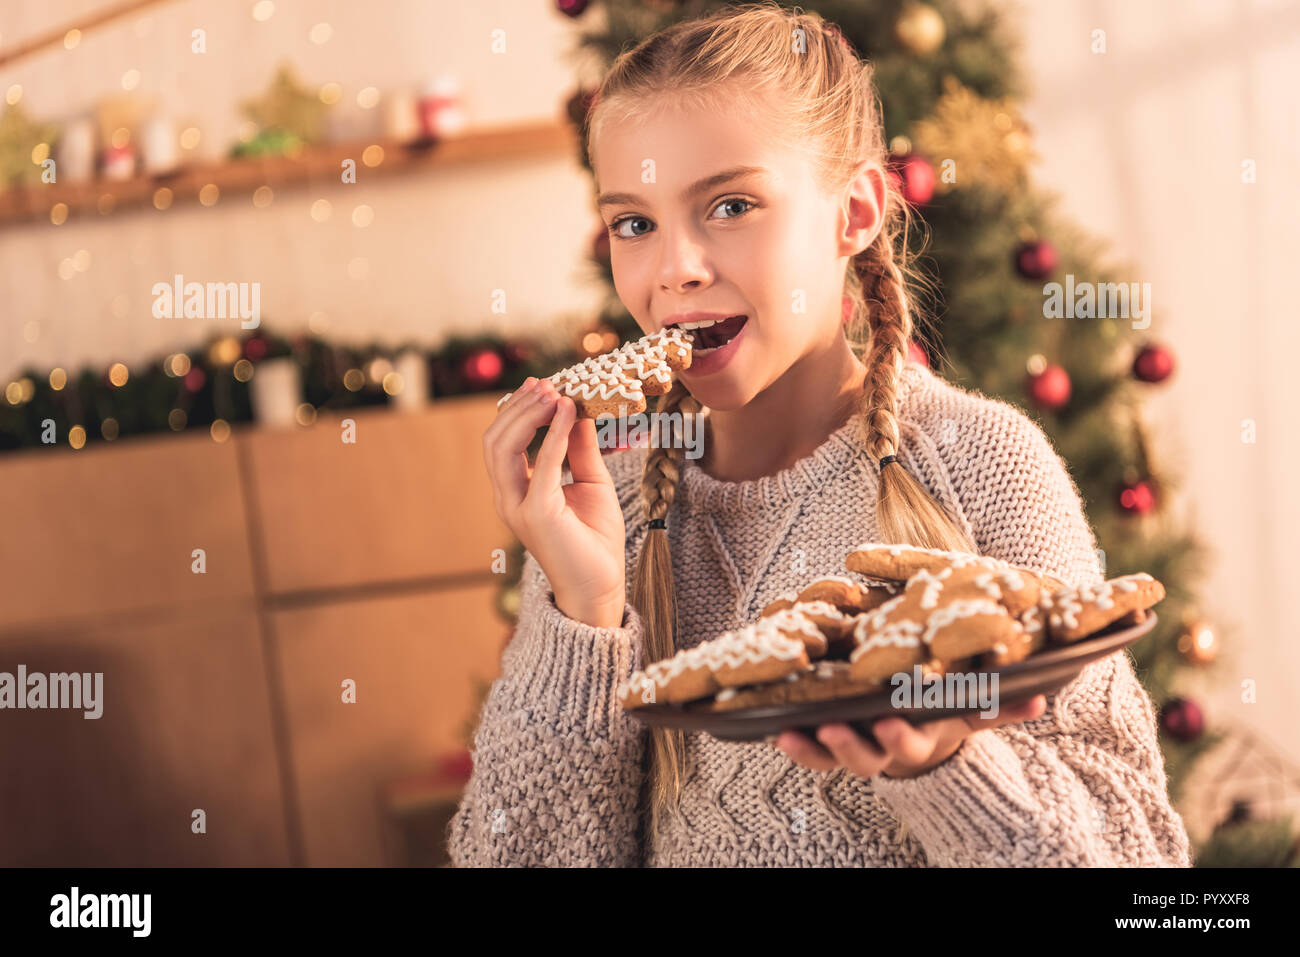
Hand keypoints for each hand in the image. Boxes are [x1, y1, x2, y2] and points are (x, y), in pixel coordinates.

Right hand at [483, 377, 626, 627]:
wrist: (600, 586)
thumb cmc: (595, 541)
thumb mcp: (590, 482)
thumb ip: (580, 449)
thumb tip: (578, 412)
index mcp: (516, 491)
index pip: (503, 441)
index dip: (519, 410)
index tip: (543, 385)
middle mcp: (509, 498)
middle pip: (495, 439)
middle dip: (518, 407)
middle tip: (546, 384)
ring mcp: (517, 506)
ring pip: (502, 447)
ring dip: (527, 414)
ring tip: (553, 392)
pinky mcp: (536, 513)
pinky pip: (541, 463)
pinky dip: (553, 433)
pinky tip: (568, 413)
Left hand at [771, 694, 1046, 779]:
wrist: (922, 737)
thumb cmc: (943, 712)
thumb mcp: (969, 709)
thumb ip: (999, 704)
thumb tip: (1040, 696)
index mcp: (922, 738)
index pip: (912, 742)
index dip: (898, 735)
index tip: (886, 719)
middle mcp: (887, 749)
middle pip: (868, 756)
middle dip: (850, 744)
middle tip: (832, 727)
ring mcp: (858, 750)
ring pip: (834, 759)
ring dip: (813, 749)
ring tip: (791, 733)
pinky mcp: (831, 748)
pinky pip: (810, 755)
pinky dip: (795, 748)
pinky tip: (776, 732)